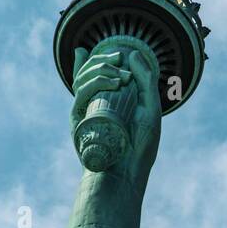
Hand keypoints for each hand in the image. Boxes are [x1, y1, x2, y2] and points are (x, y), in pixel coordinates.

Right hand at [70, 46, 161, 191]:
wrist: (128, 174)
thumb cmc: (139, 147)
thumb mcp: (149, 110)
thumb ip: (146, 82)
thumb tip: (133, 54)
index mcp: (102, 103)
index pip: (92, 75)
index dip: (97, 59)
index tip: (117, 55)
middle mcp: (89, 106)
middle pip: (85, 73)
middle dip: (102, 60)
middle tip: (120, 59)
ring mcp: (81, 113)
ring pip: (81, 80)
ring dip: (100, 70)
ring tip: (121, 75)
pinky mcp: (77, 121)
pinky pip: (81, 94)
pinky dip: (95, 83)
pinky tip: (112, 81)